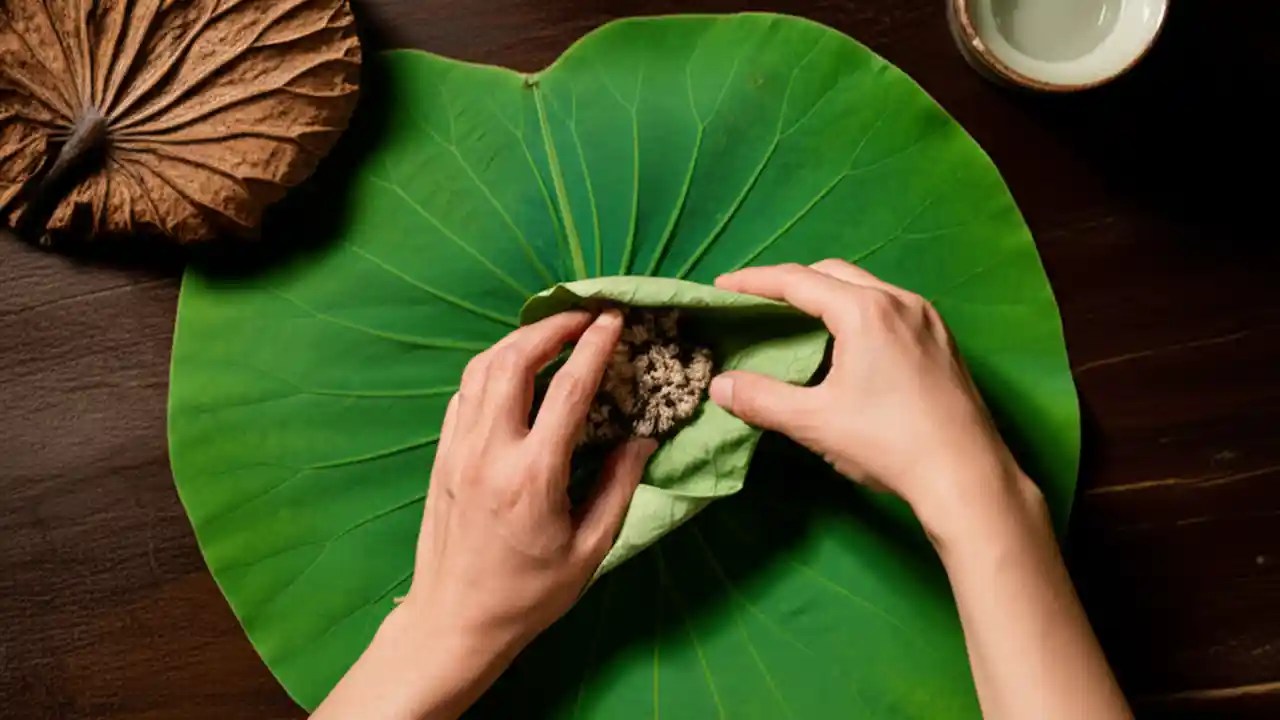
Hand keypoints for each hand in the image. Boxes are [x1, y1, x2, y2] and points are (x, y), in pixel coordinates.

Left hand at [404, 308, 655, 650]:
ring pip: (481, 369)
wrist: (454, 622)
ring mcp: (458, 451)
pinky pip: (465, 393)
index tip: (614, 319)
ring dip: (519, 341)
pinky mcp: (442, 456)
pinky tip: (515, 369)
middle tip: (584, 315)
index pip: (567, 390)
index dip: (594, 347)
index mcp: (532, 477)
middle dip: (551, 327)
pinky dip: (492, 368)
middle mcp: (489, 453)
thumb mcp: (589, 550)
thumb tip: (642, 437)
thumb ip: (618, 488)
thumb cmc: (529, 595)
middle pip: (514, 361)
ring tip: (553, 332)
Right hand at [709, 260, 1025, 534]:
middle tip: (758, 302)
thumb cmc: (888, 443)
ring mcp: (927, 319)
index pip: (798, 281)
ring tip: (798, 320)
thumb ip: (762, 399)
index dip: (754, 281)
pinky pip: (890, 309)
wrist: (967, 475)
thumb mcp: (815, 422)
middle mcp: (899, 301)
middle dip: (791, 282)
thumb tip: (720, 385)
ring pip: (866, 289)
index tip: (722, 285)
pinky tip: (848, 344)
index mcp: (865, 311)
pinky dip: (857, 312)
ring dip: (827, 296)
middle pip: (833, 274)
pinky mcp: (942, 340)